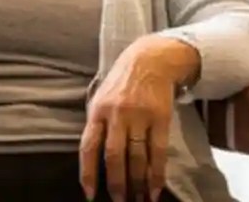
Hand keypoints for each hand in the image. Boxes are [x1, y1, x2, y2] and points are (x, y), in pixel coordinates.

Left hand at [80, 38, 196, 201]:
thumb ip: (97, 125)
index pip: (88, 147)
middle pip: (114, 156)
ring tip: (139, 201)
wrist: (149, 60)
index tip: (89, 194)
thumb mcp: (101, 98)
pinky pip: (158, 152)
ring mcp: (139, 116)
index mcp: (97, 112)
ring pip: (138, 157)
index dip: (88, 172)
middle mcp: (116, 115)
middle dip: (117, 183)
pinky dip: (157, 173)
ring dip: (138, 183)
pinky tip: (155, 189)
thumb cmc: (121, 84)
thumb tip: (93, 159)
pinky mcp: (160, 118)